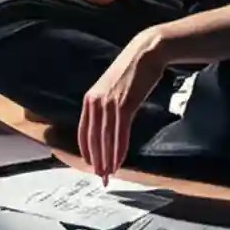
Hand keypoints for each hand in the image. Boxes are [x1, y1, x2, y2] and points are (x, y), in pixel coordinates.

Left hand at [78, 28, 166, 181]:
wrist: (145, 53)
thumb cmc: (130, 72)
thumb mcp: (111, 89)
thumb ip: (105, 106)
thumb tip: (106, 126)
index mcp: (90, 100)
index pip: (84, 132)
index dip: (87, 151)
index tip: (91, 165)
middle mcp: (95, 103)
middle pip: (94, 138)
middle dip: (97, 160)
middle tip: (101, 176)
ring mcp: (110, 103)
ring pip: (106, 138)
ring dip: (108, 159)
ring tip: (110, 173)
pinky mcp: (125, 104)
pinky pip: (120, 133)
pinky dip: (119, 149)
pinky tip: (120, 161)